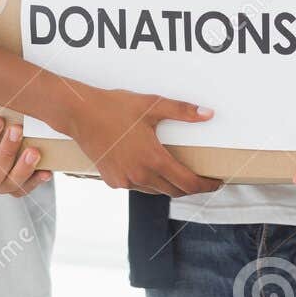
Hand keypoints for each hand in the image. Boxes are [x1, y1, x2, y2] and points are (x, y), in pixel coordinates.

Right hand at [0, 102, 50, 196]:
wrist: (1, 124)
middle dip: (6, 151)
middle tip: (17, 130)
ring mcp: (0, 184)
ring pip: (10, 184)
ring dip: (23, 168)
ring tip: (33, 151)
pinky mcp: (18, 187)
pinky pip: (26, 188)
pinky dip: (37, 180)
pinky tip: (46, 170)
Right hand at [65, 89, 222, 197]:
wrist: (79, 114)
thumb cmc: (114, 107)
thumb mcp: (151, 105)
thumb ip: (182, 111)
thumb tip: (208, 113)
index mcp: (153, 159)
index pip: (187, 183)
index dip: (205, 186)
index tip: (216, 183)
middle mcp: (140, 175)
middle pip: (174, 191)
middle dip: (191, 187)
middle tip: (202, 179)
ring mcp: (125, 181)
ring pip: (156, 190)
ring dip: (170, 185)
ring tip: (178, 172)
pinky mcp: (113, 181)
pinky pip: (138, 187)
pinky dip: (149, 181)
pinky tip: (150, 168)